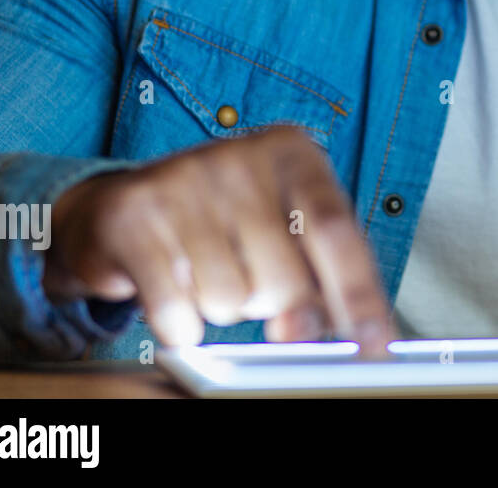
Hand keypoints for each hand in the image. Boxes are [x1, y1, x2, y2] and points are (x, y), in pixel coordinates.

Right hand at [42, 125, 390, 352]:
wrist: (124, 207)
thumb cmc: (226, 222)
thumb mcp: (286, 226)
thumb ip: (323, 273)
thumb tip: (334, 336)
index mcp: (293, 152)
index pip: (337, 231)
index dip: (358, 295)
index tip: (374, 345)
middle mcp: (240, 156)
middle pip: (284, 278)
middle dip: (273, 305)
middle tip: (252, 284)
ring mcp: (183, 179)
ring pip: (229, 299)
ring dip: (222, 308)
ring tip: (206, 274)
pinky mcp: (133, 215)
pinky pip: (175, 309)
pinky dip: (179, 323)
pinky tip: (173, 292)